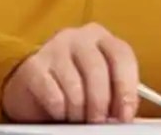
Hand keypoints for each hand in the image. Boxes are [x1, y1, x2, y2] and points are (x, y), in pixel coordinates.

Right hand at [1, 23, 138, 123]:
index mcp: (101, 38)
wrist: (34, 89)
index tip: (125, 114)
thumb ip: (116, 94)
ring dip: (80, 112)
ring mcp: (54, 48)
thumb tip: (126, 116)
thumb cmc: (74, 86)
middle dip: (101, 104)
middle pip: (97, 71)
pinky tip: (62, 112)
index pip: (121, 56)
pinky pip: (54, 96)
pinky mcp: (34, 66)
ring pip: (75, 87)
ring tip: (80, 119)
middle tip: (100, 122)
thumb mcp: (101, 85)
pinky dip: (61, 112)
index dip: (126, 89)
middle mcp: (78, 38)